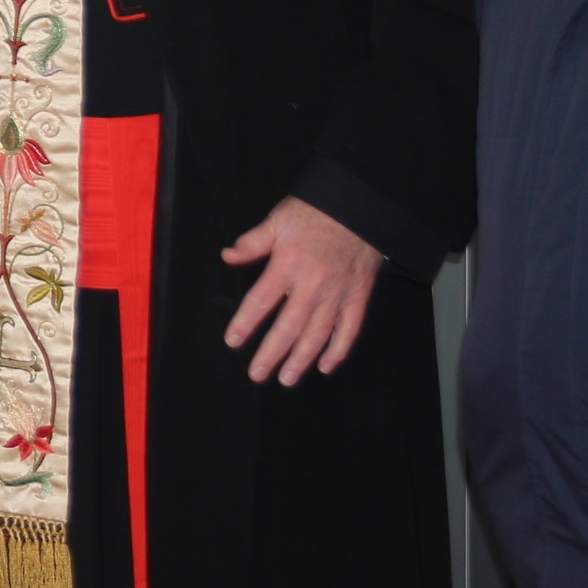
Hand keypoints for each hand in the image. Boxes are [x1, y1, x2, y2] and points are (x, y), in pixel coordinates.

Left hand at [219, 197, 384, 385]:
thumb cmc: (315, 213)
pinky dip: (338, 350)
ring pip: (318, 334)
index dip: (245, 323)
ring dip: (301, 359)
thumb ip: (252, 242)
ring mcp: (337, 294)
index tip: (233, 341)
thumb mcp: (278, 220)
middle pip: (289, 326)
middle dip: (272, 353)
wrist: (359, 208)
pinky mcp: (358, 298)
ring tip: (287, 378)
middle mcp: (312, 284)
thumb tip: (228, 256)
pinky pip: (349, 330)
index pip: (261, 301)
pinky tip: (325, 366)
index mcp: (288, 264)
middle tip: (258, 374)